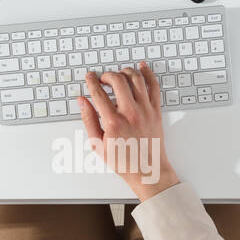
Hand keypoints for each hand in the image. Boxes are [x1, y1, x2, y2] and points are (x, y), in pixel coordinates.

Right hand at [78, 62, 178, 201]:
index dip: (91, 81)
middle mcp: (130, 113)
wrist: (148, 171)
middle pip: (117, 80)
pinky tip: (141, 67)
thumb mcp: (98, 144)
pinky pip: (154, 86)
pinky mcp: (156, 111)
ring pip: (136, 78)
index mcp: (113, 122)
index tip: (89, 77)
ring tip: (118, 75)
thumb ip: (89, 120)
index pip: (98, 93)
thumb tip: (82, 101)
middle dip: (107, 75)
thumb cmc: (124, 161)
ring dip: (124, 72)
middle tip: (102, 78)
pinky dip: (148, 73)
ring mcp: (145, 110)